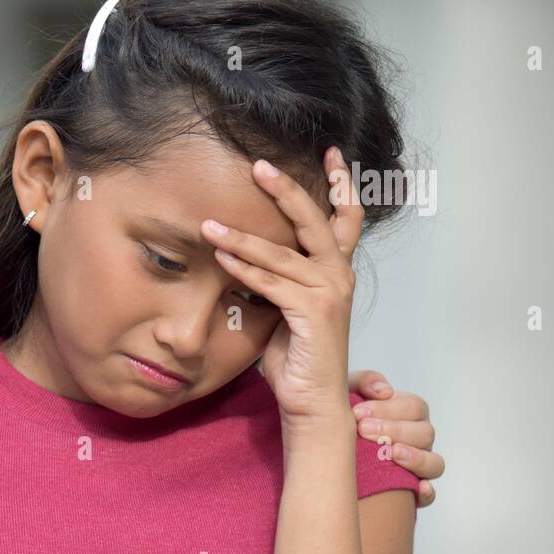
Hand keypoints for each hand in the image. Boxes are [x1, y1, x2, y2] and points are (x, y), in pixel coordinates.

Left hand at [201, 147, 362, 427]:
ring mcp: (330, 293)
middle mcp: (339, 276)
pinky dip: (245, 270)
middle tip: (258, 165)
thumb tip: (241, 258)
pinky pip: (272, 284)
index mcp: (336, 271)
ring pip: (283, 254)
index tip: (330, 152)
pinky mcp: (314, 313)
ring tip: (209, 225)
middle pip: (314, 222)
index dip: (340, 185)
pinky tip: (221, 258)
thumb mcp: (284, 308)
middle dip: (286, 191)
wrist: (312, 401)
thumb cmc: (296, 357)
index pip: (344, 219)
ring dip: (241, 238)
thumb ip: (274, 280)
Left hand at [348, 372, 444, 507]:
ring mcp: (417, 466)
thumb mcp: (347, 392)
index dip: (389, 409)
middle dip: (394, 430)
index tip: (358, 413)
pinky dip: (427, 492)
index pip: (414, 407)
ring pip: (435, 463)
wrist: (323, 453)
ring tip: (391, 453)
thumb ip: (364, 382)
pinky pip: (429, 495)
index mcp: (406, 414)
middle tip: (363, 429)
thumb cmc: (341, 417)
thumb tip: (385, 390)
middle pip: (425, 433)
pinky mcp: (410, 492)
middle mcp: (417, 439)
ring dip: (415, 458)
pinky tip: (418, 488)